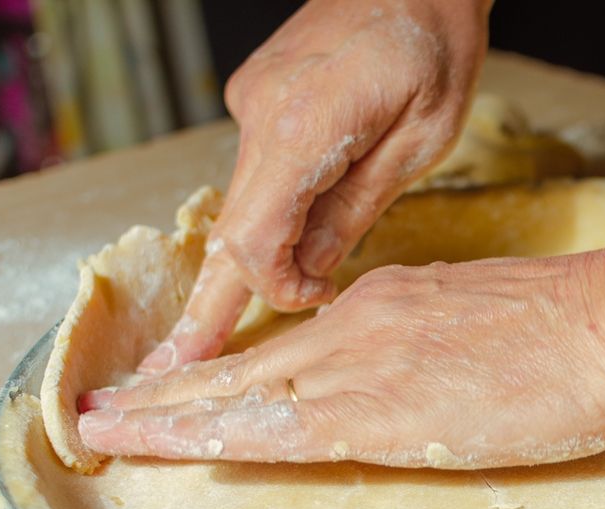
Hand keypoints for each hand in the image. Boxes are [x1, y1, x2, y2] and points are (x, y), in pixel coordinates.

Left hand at [77, 251, 604, 467]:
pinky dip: (212, 439)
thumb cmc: (570, 325)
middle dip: (171, 391)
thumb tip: (405, 375)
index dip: (230, 368)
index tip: (186, 384)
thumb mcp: (478, 322)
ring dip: (170, 416)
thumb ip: (427, 346)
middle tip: (112, 409)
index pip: (287, 344)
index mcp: (386, 302)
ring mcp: (363, 362)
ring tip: (113, 431)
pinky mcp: (380, 411)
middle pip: (244, 364)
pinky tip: (170, 452)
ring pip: (241, 394)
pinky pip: (277, 430)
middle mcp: (357, 324)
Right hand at [137, 0, 490, 375]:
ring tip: (223, 316)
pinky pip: (257, 171)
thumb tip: (311, 271)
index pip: (255, 242)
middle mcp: (259, 115)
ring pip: (241, 201)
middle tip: (169, 367)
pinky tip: (297, 226)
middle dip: (205, 305)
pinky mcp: (259, 97)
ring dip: (248, 257)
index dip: (276, 289)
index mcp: (300, 128)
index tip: (315, 301)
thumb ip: (356, 209)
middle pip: (226, 231)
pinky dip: (270, 209)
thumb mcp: (419, 141)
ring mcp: (252, 103)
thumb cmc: (435, 45)